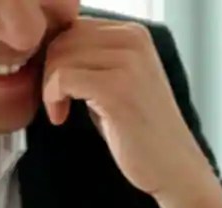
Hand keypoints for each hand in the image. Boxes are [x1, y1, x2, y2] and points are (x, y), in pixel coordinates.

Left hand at [42, 19, 221, 207]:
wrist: (173, 168)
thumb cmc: (140, 132)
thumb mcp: (115, 82)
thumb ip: (90, 60)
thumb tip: (48, 49)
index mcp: (134, 33)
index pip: (72, 26)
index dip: (55, 56)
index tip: (59, 88)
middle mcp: (133, 40)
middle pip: (62, 38)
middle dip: (48, 71)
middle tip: (55, 101)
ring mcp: (127, 63)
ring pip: (59, 56)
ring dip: (49, 86)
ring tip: (59, 110)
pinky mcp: (117, 89)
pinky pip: (63, 78)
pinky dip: (52, 98)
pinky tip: (60, 116)